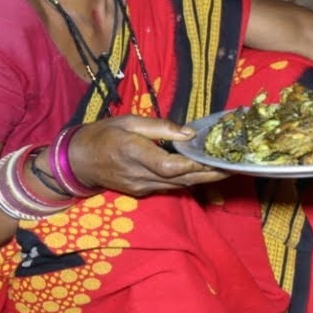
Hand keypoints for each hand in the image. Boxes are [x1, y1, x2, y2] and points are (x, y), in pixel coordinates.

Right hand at [66, 116, 228, 195]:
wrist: (78, 161)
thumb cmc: (103, 134)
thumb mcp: (128, 121)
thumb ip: (160, 127)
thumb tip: (189, 133)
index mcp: (134, 153)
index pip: (171, 165)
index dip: (195, 164)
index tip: (217, 159)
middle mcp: (140, 175)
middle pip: (181, 179)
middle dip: (209, 174)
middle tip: (234, 167)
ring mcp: (142, 187)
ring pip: (179, 185)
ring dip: (204, 179)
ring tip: (227, 169)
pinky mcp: (144, 192)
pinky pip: (171, 187)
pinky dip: (189, 180)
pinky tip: (205, 172)